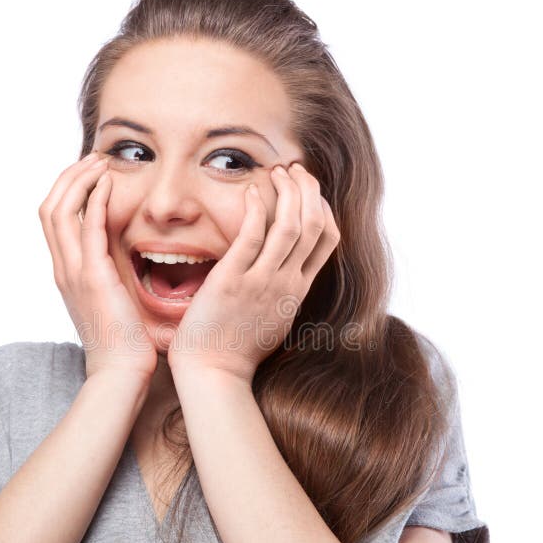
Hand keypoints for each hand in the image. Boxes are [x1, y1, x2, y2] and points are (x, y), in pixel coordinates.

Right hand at [38, 151, 156, 380]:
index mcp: (67, 275)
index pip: (54, 221)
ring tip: (100, 163)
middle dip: (69, 177)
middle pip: (49, 208)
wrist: (120, 373)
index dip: (67, 191)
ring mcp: (74, 273)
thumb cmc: (123, 344)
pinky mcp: (93, 278)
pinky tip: (109, 185)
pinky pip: (87, 229)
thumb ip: (108, 279)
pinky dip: (95, 202)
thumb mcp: (110, 304)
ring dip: (80, 181)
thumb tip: (121, 264)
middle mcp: (63, 270)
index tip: (90, 174)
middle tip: (93, 159)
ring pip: (60, 211)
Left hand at [166, 162, 340, 383]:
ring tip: (278, 171)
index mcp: (297, 291)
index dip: (324, 208)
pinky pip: (252, 237)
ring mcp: (261, 282)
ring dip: (288, 192)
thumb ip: (282, 295)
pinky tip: (252, 191)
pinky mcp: (232, 280)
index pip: (328, 240)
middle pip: (313, 225)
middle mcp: (286, 283)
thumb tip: (285, 275)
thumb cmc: (237, 349)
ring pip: (289, 226)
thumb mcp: (274, 321)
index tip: (311, 191)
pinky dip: (256, 209)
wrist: (214, 373)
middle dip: (309, 190)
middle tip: (296, 169)